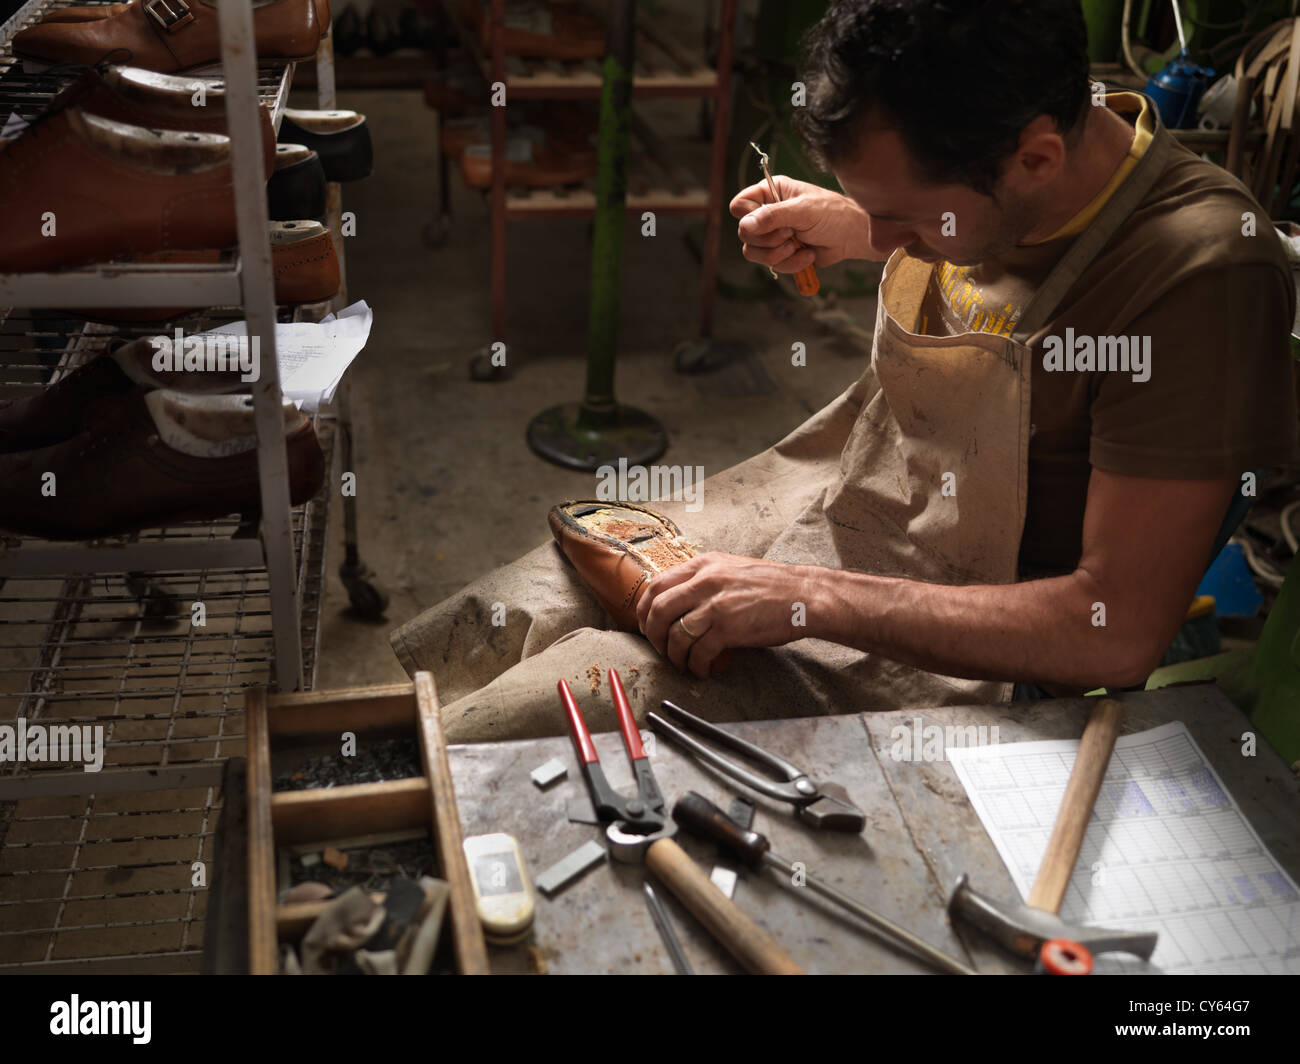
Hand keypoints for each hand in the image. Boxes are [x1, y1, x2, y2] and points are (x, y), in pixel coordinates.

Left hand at [636, 553, 819, 678]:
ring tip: (683, 664)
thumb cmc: (773, 586)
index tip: (647, 625)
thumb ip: (704, 580)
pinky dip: (696, 666)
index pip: (657, 584)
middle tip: (660, 649)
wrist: (806, 595)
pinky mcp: (729, 627)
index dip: (645, 610)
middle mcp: (705, 580)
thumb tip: (679, 603)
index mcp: (704, 565)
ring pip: (675, 634)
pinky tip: (702, 670)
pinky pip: (698, 652)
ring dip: (674, 655)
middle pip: (658, 609)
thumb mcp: (732, 569)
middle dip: (653, 635)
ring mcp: (716, 604)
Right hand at [730, 176, 880, 271]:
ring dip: (779, 254)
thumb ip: (773, 216)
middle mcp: (767, 212)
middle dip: (770, 239)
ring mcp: (772, 235)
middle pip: (744, 233)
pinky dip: (791, 263)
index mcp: (769, 193)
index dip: (748, 217)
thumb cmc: (832, 214)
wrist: (851, 237)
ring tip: (799, 246)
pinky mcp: (780, 253)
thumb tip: (746, 225)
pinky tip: (808, 254)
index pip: (739, 206)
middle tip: (791, 233)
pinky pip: (772, 265)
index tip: (769, 220)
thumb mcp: (803, 210)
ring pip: (753, 252)